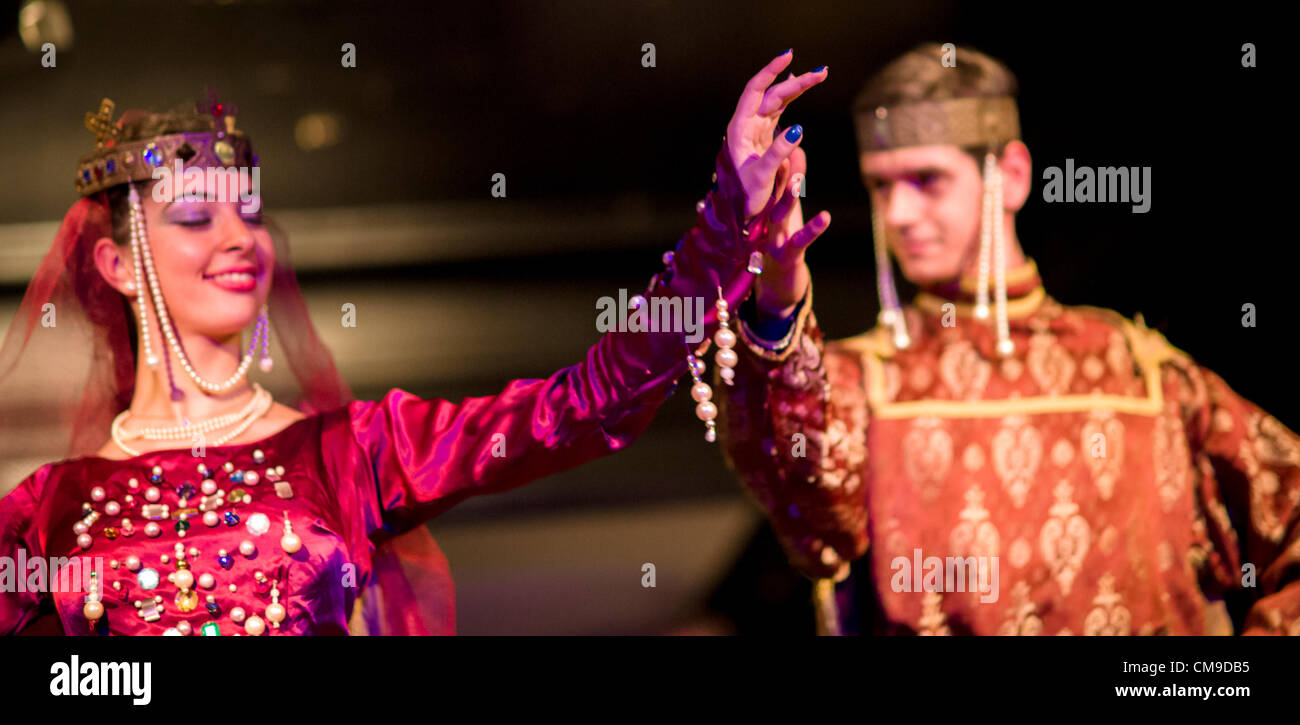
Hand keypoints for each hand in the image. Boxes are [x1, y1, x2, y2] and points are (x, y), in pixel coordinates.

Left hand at [725, 50, 827, 221]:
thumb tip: (798, 128)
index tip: (789, 57)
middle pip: (772, 94)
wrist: (738, 212)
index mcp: (739, 129)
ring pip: (777, 101)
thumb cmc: (745, 197)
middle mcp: (746, 125)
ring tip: (819, 76)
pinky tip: (799, 88)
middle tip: (822, 73)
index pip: (755, 91)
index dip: (771, 72)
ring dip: (796, 88)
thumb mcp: (762, 176)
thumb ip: (778, 152)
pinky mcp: (764, 138)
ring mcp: (755, 130)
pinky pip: (778, 112)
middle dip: (796, 81)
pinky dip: (790, 100)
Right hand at [753, 146, 830, 318]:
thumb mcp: (788, 208)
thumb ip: (793, 179)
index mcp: (762, 207)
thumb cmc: (783, 240)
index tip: (777, 133)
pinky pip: (801, 241)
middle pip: (769, 194)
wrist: (777, 284)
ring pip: (779, 216)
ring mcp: (773, 239)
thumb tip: (798, 147)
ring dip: (789, 198)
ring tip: (799, 180)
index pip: (767, 180)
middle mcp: (763, 221)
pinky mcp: (787, 255)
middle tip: (782, 153)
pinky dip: (814, 229)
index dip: (773, 158)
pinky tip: (826, 216)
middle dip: (777, 174)